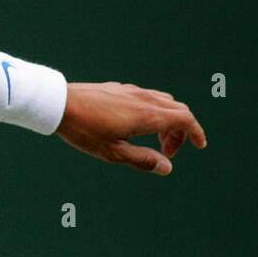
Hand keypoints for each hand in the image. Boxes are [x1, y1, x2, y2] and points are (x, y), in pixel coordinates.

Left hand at [57, 82, 206, 174]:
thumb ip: (142, 159)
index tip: (199, 146)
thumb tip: (167, 168)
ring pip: (164, 101)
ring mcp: (132, 91)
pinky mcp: (119, 89)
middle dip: (181, 131)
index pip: (185, 120)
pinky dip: (153, 111)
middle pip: (178, 110)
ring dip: (167, 120)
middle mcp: (145, 99)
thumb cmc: (83, 129)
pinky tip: (135, 124)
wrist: (58, 103)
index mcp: (148, 115)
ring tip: (153, 139)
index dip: (196, 134)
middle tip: (168, 151)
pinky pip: (147, 97)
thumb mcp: (112, 152)